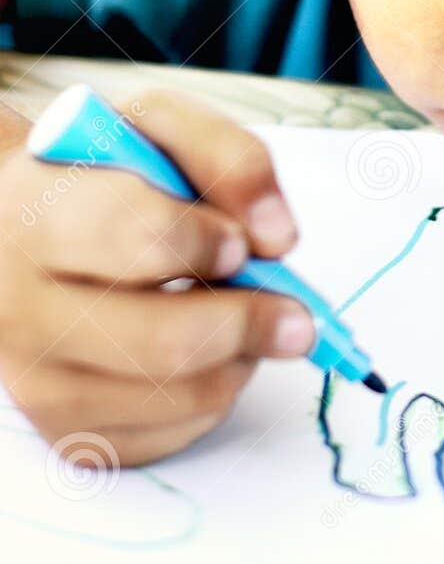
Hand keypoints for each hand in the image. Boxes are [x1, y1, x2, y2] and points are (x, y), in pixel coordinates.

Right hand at [0, 89, 314, 466]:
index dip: (206, 242)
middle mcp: (22, 309)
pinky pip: (171, 433)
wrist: (25, 233)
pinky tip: (205, 355)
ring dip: (239, 360)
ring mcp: (39, 382)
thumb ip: (228, 156)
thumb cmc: (103, 178)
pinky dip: (214, 395)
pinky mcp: (67, 433)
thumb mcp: (157, 129)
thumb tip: (276, 236)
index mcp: (37, 216)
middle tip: (296, 315)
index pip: (137, 238)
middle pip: (164, 343)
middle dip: (250, 324)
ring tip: (242, 319)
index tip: (241, 243)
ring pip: (177, 396)